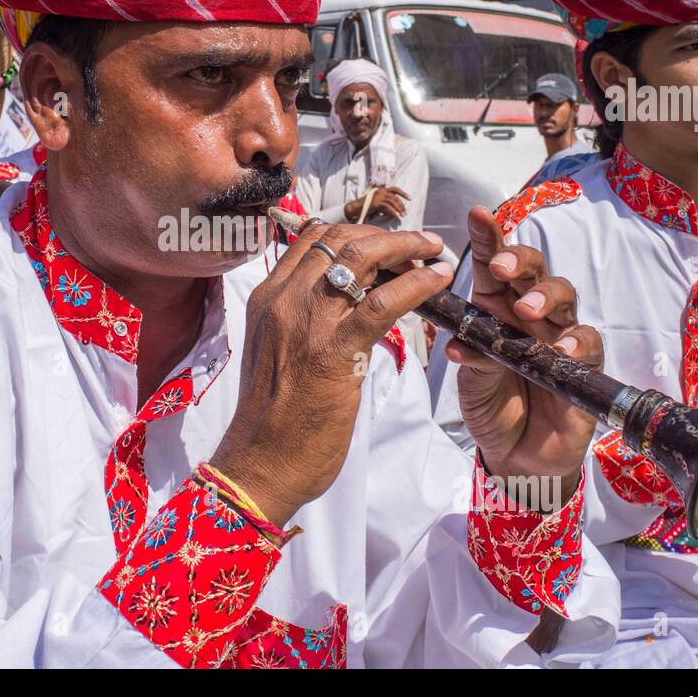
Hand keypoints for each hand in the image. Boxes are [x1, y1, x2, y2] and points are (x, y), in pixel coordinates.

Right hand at [210, 220, 448, 526]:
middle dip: (386, 233)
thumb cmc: (272, 419)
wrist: (259, 464)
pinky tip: (437, 281)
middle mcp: (283, 300)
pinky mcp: (335, 351)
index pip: (312, 238)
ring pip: (360, 256)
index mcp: (266, 298)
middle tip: (418, 245)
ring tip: (433, 252)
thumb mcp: (276, 351)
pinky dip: (417, 283)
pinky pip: (383, 302)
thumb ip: (301, 320)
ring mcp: (306, 323)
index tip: (385, 242)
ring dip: (406, 247)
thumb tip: (346, 305)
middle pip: (339, 237)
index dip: (356, 231)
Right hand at [344, 186, 409, 221]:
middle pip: (395, 197)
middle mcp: (381, 191)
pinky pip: (387, 207)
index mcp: (382, 189)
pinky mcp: (376, 203)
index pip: (395, 189)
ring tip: (402, 215)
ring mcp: (378, 196)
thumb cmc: (368, 206)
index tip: (410, 198)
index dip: (403, 193)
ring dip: (399, 209)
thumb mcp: (378, 202)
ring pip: (392, 201)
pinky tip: (396, 216)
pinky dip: (393, 211)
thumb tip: (396, 209)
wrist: (357, 207)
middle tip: (405, 212)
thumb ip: (387, 203)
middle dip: (402, 205)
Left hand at [447, 207, 603, 508]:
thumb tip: (458, 343)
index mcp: (497, 309)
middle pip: (535, 272)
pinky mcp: (583, 367)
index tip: (477, 215)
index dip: (490, 239)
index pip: (496, 267)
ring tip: (526, 309)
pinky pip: (588, 344)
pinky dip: (575, 343)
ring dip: (545, 297)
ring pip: (564, 298)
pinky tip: (561, 348)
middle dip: (521, 262)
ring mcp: (559, 337)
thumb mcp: (472, 378)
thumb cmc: (492, 404)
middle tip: (503, 268)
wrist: (514, 454)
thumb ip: (473, 353)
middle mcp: (530, 316)